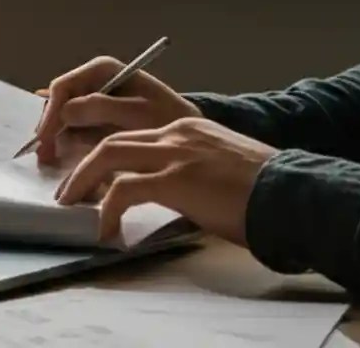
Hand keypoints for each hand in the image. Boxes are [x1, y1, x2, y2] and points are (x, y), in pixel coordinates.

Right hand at [33, 57, 201, 164]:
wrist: (188, 133)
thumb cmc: (167, 117)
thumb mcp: (137, 111)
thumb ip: (100, 107)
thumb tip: (65, 112)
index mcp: (101, 69)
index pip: (63, 88)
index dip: (52, 113)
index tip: (45, 140)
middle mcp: (93, 81)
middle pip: (59, 103)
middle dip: (50, 129)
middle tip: (45, 158)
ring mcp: (93, 101)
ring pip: (63, 119)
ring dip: (56, 139)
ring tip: (52, 162)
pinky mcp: (95, 120)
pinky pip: (73, 131)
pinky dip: (67, 144)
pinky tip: (63, 160)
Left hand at [54, 117, 278, 245]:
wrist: (292, 192)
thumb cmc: (265, 189)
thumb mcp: (221, 167)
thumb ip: (192, 170)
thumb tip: (172, 194)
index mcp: (187, 128)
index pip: (132, 133)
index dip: (103, 153)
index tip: (88, 174)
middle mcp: (176, 133)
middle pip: (112, 139)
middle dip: (82, 164)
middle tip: (67, 190)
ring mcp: (176, 154)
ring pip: (109, 155)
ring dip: (82, 181)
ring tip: (70, 205)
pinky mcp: (177, 179)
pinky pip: (125, 190)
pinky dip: (108, 209)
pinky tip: (107, 230)